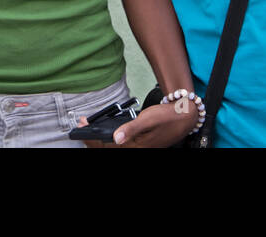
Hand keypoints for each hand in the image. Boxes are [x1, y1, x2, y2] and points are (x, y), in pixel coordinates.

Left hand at [77, 101, 198, 147]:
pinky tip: (105, 130)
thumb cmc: (168, 116)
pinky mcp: (141, 143)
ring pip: (114, 146)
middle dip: (93, 139)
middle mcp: (137, 150)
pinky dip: (109, 137)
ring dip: (100, 138)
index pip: (109, 147)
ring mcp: (139, 147)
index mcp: (138, 147)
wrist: (184, 114)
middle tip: (81, 125)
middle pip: (109, 148)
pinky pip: (121, 142)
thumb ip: (131, 128)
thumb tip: (115, 138)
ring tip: (89, 126)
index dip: (93, 139)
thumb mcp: (148, 119)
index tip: (82, 128)